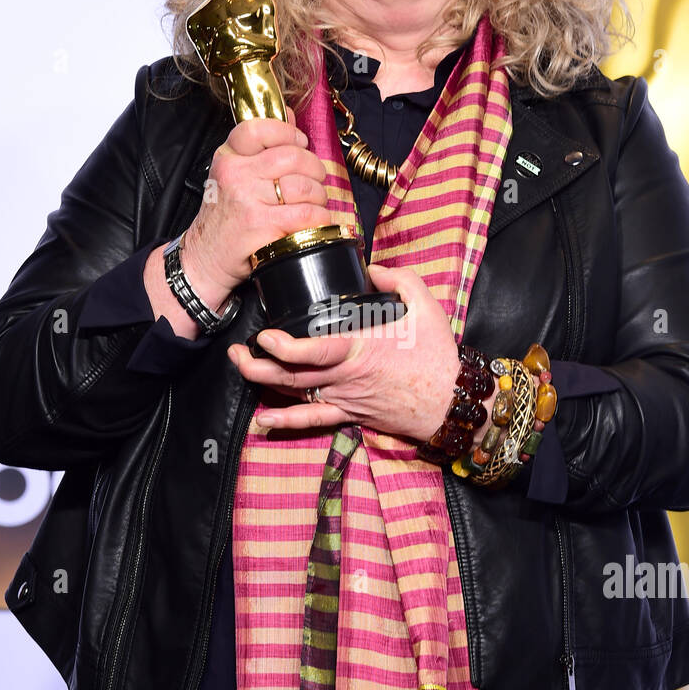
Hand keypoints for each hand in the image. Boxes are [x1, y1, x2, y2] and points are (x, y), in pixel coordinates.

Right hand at [181, 106, 332, 305]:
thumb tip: (290, 114)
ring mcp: (248, 201)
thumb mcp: (233, 174)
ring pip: (303, 187)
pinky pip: (306, 214)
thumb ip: (260, 144)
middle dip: (314, 168)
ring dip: (319, 196)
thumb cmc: (225, 216)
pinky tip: (317, 221)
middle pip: (291, 157)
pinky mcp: (262, 226)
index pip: (258, 129)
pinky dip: (320, 218)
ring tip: (316, 202)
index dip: (288, 132)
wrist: (207, 257)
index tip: (301, 143)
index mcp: (228, 158)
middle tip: (317, 179)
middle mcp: (236, 176)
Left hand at [227, 263, 466, 443]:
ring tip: (240, 367)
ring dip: (264, 385)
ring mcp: (345, 398)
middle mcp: (346, 378)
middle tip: (237, 349)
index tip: (264, 336)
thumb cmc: (438, 356)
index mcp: (362, 349)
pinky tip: (263, 422)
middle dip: (258, 365)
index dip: (285, 347)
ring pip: (297, 395)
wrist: (452, 403)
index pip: (314, 352)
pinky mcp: (350, 413)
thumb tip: (372, 268)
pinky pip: (314, 420)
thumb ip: (398, 279)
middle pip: (293, 376)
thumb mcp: (425, 305)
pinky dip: (286, 422)